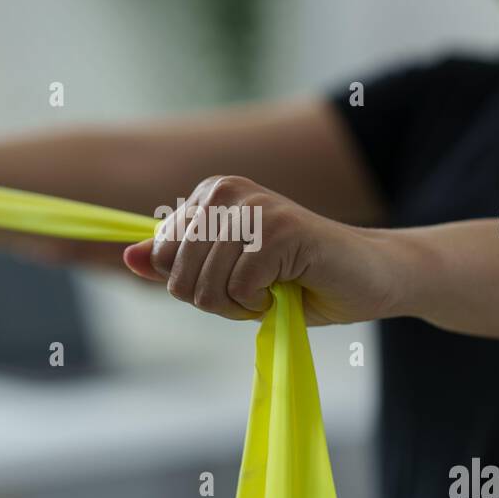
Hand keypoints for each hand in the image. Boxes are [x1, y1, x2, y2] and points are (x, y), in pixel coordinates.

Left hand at [121, 175, 399, 324]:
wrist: (369, 277)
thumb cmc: (298, 279)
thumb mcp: (226, 275)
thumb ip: (178, 265)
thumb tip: (129, 257)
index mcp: (211, 194)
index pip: (164, 256)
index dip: (197, 286)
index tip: (235, 280)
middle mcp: (228, 191)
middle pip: (178, 275)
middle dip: (215, 301)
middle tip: (256, 292)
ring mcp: (255, 207)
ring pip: (206, 285)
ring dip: (239, 306)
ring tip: (273, 291)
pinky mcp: (281, 230)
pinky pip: (240, 288)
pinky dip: (261, 306)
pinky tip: (288, 289)